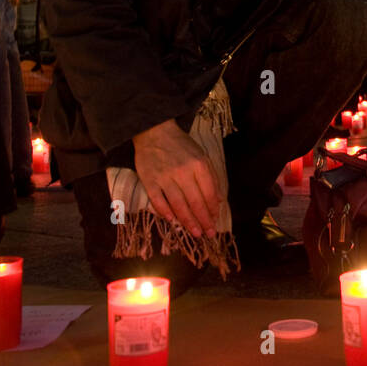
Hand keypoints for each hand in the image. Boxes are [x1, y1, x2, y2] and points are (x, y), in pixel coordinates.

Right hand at [132, 119, 221, 237]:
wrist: (154, 131)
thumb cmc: (181, 145)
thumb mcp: (201, 155)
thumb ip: (211, 177)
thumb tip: (218, 201)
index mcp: (198, 164)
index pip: (209, 192)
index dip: (213, 209)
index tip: (215, 221)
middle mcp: (183, 171)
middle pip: (195, 202)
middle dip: (203, 220)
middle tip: (208, 234)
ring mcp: (165, 177)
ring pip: (178, 204)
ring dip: (188, 221)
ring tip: (196, 233)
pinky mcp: (149, 180)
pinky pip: (158, 200)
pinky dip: (165, 212)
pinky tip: (173, 220)